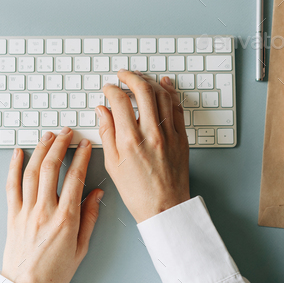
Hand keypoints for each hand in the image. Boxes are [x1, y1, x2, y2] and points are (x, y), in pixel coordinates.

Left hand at [1, 127, 102, 282]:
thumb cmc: (54, 272)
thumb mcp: (81, 247)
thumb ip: (89, 218)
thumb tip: (96, 195)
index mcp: (66, 219)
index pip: (75, 178)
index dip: (81, 157)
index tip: (84, 145)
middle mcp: (45, 211)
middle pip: (51, 168)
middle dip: (60, 145)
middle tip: (66, 133)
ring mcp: (26, 212)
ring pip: (32, 172)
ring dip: (40, 150)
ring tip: (48, 136)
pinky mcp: (12, 215)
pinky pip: (11, 186)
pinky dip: (13, 166)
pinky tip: (18, 153)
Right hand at [97, 69, 189, 222]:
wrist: (165, 208)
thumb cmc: (138, 191)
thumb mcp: (113, 164)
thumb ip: (107, 133)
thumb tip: (102, 110)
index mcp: (130, 140)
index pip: (119, 101)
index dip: (111, 89)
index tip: (108, 88)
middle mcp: (151, 133)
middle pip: (142, 91)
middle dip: (131, 77)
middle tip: (123, 74)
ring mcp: (169, 134)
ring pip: (162, 95)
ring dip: (150, 81)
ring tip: (140, 78)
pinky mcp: (181, 137)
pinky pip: (177, 107)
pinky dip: (170, 92)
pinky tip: (164, 85)